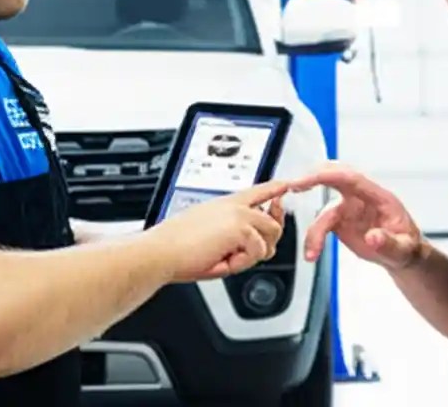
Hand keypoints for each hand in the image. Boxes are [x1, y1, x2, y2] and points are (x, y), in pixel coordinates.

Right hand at [145, 181, 287, 282]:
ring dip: (249, 257)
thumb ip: (231, 235)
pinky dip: (241, 264)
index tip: (286, 184)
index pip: (256, 192)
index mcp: (224, 204)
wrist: (161, 252)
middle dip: (264, 246)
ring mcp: (239, 215)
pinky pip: (257, 253)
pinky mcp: (241, 228)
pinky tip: (221, 259)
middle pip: (273, 224)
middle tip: (239, 257)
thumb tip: (248, 246)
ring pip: (268, 240)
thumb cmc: (176, 248)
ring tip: (223, 258)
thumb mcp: (208, 236)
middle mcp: (235, 206)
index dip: (274, 189)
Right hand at [290, 162, 423, 270]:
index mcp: (378, 196)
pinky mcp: (340, 220)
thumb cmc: (407, 247)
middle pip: (333, 177)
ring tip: (312, 252)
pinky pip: (321, 224)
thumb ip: (389, 243)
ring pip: (324, 209)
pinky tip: (312, 253)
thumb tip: (372, 237)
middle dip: (311, 179)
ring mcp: (349, 207)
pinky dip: (313, 238)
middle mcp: (361, 197)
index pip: (350, 178)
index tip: (305, 180)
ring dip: (314, 230)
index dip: (326, 176)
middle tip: (291, 187)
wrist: (402, 255)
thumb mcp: (404, 249)